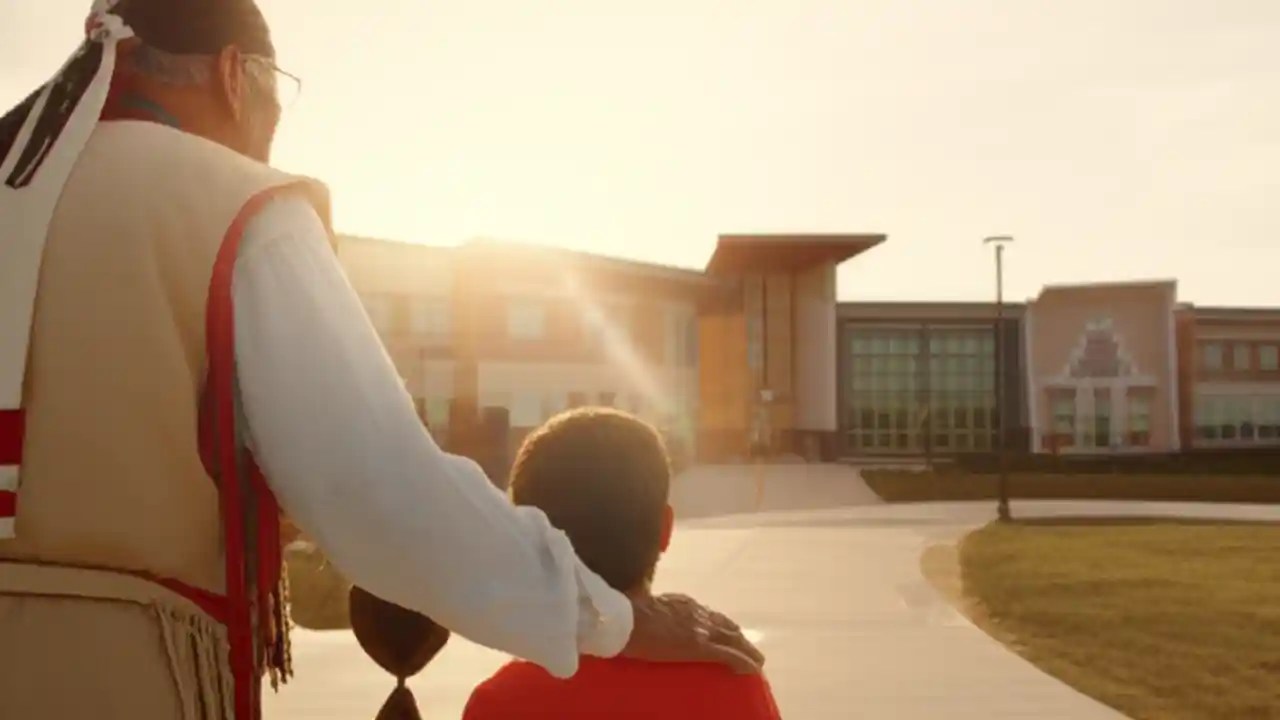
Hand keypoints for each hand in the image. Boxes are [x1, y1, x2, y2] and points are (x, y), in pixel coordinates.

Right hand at [621, 593, 764, 673]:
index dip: (720, 625)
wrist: (624, 619)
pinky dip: (744, 661)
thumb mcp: (641, 604)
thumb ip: (649, 607)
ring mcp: (700, 629)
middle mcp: (696, 613)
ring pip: (733, 639)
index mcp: (682, 604)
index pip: (708, 615)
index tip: (726, 633)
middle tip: (748, 649)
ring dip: (746, 649)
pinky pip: (730, 654)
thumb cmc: (624, 613)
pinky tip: (754, 668)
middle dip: (738, 638)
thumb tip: (641, 608)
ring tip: (756, 660)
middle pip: (726, 625)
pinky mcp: (701, 647)